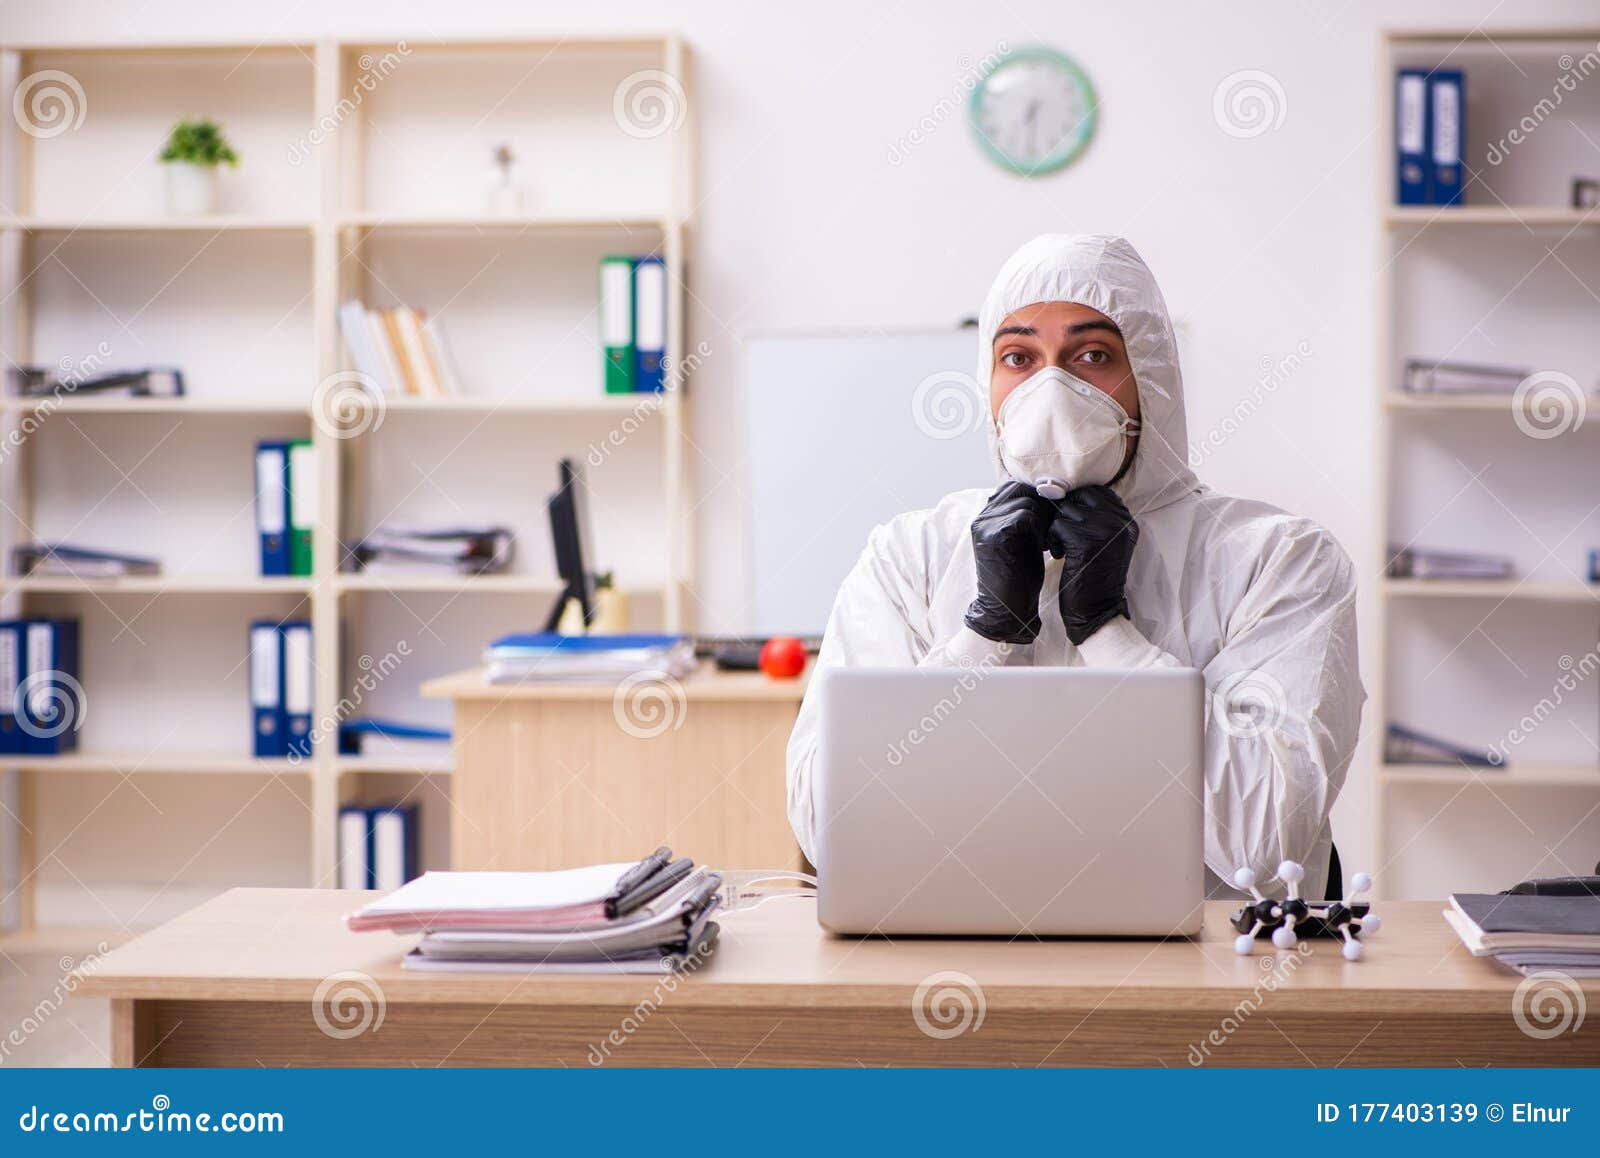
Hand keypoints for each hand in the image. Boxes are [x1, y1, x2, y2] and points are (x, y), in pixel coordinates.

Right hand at [964, 481, 1055, 644]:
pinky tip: (1049, 548)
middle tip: (1059, 525)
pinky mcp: (995, 535)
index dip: (1040, 497)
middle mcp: (983, 516)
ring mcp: (986, 524)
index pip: (1016, 487)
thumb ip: (1030, 518)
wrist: (1006, 610)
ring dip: (1046, 518)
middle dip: (1045, 503)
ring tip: (1053, 542)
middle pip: (1020, 488)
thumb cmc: (1020, 577)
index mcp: (988, 516)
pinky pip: (1025, 516)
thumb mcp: (1025, 541)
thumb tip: (1054, 495)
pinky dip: (1043, 530)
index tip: (1058, 516)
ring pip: (1026, 501)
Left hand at [1046, 485, 1138, 645]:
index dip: (1078, 503)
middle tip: (1064, 535)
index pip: (1097, 491)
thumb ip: (1098, 518)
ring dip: (1058, 529)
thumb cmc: (1094, 576)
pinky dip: (1054, 540)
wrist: (1098, 611)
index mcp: (1127, 521)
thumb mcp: (1105, 543)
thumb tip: (1066, 492)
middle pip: (1081, 496)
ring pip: (1066, 510)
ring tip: (1065, 549)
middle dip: (1066, 513)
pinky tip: (1062, 557)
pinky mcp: (1087, 542)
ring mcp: (1105, 530)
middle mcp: (1121, 522)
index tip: (1071, 524)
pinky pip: (1058, 526)